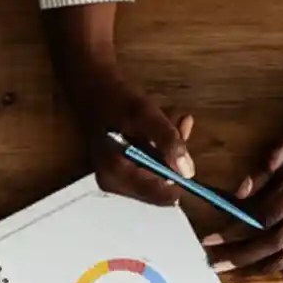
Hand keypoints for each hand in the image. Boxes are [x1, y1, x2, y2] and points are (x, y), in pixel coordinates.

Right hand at [44, 4, 193, 205]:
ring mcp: (118, 178)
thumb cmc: (115, 99)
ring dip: (170, 151)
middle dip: (173, 159)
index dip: (180, 180)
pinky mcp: (122, 170)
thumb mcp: (145, 114)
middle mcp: (114, 183)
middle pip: (160, 185)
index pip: (158, 195)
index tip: (189, 156)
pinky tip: (167, 127)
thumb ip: (167, 141)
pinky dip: (162, 149)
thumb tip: (187, 171)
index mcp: (116, 175)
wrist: (93, 87)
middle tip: (181, 129)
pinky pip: (152, 167)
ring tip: (177, 123)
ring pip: (158, 174)